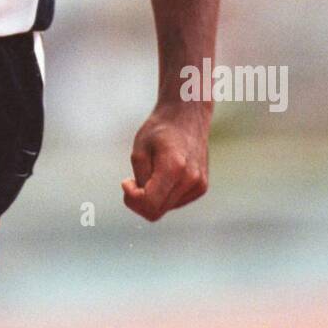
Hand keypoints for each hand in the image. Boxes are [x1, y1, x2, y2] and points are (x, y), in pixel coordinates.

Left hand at [121, 101, 209, 221]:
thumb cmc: (159, 129)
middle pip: (156, 211)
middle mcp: (190, 180)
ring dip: (152, 197)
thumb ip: (139, 177)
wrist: (187, 115)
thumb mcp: (140, 150)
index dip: (132, 199)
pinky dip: (164, 194)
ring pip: (165, 209)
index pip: (150, 204)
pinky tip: (164, 174)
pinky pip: (175, 202)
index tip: (126, 181)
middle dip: (139, 200)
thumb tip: (142, 200)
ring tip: (151, 172)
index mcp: (174, 168)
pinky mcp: (201, 187)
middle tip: (132, 180)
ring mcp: (199, 185)